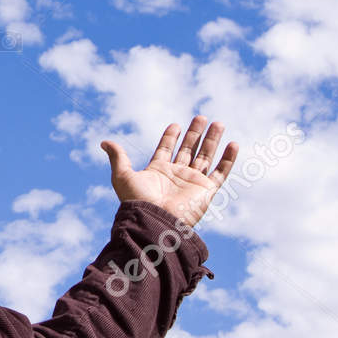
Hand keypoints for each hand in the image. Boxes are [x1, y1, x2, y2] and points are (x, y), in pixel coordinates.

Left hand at [100, 116, 237, 226]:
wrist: (155, 221)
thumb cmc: (138, 201)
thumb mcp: (123, 175)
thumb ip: (118, 157)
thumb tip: (104, 142)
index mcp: (158, 171)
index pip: (166, 149)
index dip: (170, 137)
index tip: (176, 124)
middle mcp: (177, 175)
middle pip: (188, 149)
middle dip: (195, 133)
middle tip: (201, 117)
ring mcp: (193, 182)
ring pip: (206, 156)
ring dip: (212, 140)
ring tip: (218, 123)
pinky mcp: (207, 190)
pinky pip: (221, 172)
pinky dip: (228, 159)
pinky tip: (233, 144)